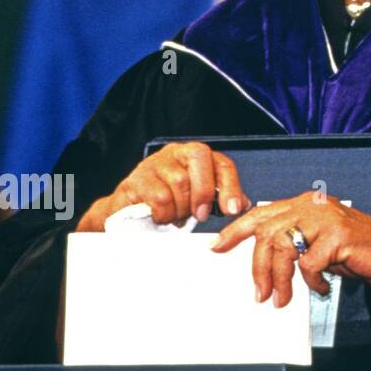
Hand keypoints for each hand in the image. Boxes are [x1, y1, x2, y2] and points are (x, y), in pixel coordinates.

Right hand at [76, 141, 248, 232]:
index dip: (231, 187)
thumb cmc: (166, 202)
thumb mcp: (196, 198)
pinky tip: (161, 217)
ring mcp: (154, 163)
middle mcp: (176, 153)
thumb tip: (244, 204)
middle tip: (201, 215)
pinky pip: (159, 197)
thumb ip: (219, 197)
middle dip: (204, 192)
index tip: (234, 210)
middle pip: (200, 160)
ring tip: (176, 215)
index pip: (221, 163)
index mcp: (196, 156)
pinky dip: (165, 213)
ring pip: (179, 182)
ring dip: (181, 207)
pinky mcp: (135, 179)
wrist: (127, 211)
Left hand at [210, 190, 370, 307]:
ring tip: (283, 298)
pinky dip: (311, 281)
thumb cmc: (359, 250)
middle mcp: (314, 205)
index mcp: (306, 203)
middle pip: (268, 232)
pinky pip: (309, 262)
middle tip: (260, 293)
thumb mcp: (319, 243)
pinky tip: (322, 287)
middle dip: (258, 267)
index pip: (262, 212)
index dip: (237, 229)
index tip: (217, 245)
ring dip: (280, 279)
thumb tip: (261, 261)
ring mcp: (327, 218)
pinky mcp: (339, 235)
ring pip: (284, 246)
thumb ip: (294, 241)